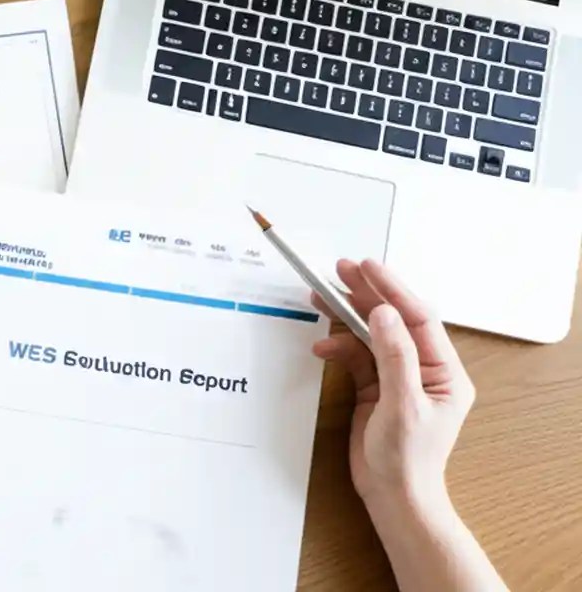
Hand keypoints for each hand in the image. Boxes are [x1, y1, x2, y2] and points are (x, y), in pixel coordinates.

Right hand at [310, 259, 474, 513]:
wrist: (393, 497)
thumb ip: (394, 356)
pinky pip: (356, 356)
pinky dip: (338, 346)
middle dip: (367, 293)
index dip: (393, 289)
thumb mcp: (403, 405)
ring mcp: (398, 377)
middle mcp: (424, 369)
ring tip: (321, 294)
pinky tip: (321, 345)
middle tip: (340, 268)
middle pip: (394, 320)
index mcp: (444, 371)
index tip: (367, 267)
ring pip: (371, 334)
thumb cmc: (408, 460)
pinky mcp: (375, 388)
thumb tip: (384, 313)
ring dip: (347, 315)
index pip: (418, 318)